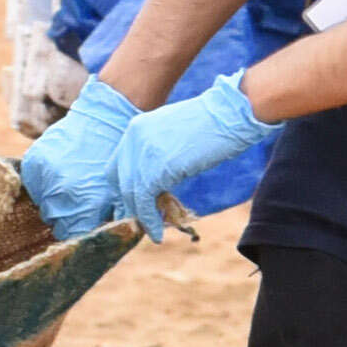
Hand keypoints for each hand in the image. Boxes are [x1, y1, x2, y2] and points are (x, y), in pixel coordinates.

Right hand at [17, 76, 138, 241]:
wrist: (104, 120)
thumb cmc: (114, 160)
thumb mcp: (119, 195)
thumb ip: (108, 221)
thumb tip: (98, 240)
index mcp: (85, 204)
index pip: (71, 234)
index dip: (78, 231)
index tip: (83, 224)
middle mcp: (61, 192)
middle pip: (55, 221)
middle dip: (66, 216)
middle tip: (77, 204)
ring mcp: (45, 175)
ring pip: (42, 204)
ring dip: (53, 200)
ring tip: (69, 187)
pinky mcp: (34, 161)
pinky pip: (33, 185)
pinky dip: (43, 184)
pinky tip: (57, 176)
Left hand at [107, 71, 268, 241]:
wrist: (229, 113)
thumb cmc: (212, 123)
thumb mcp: (173, 134)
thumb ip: (158, 153)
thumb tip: (156, 180)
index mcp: (136, 128)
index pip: (117, 165)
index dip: (123, 188)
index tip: (134, 204)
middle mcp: (133, 139)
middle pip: (118, 180)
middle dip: (128, 203)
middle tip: (142, 221)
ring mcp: (143, 153)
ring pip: (130, 193)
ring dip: (140, 216)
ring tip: (151, 231)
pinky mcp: (157, 169)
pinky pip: (144, 201)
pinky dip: (149, 220)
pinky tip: (157, 233)